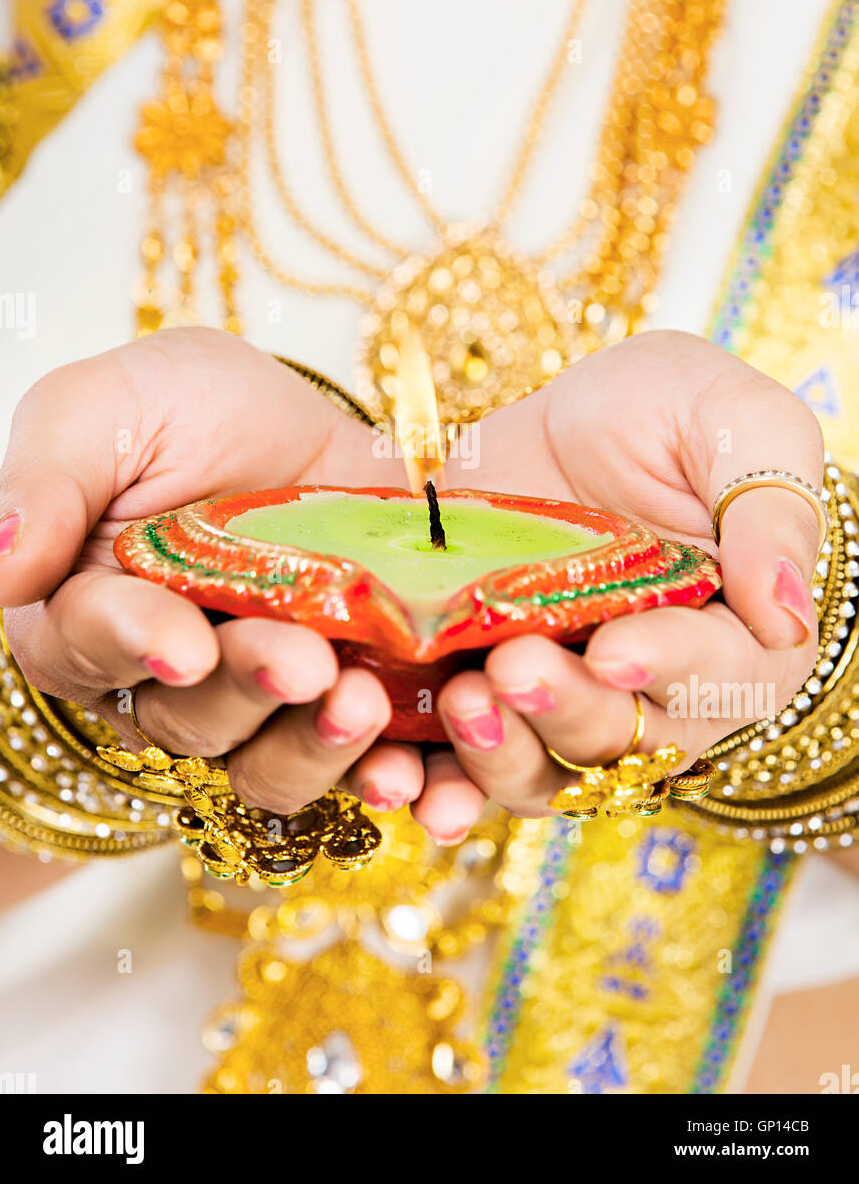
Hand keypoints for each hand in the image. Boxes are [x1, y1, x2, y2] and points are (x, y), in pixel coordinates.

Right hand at [0, 328, 430, 819]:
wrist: (312, 426)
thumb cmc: (191, 411)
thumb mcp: (110, 405)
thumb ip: (49, 477)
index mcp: (88, 607)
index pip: (87, 644)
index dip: (134, 646)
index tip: (182, 644)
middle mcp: (166, 678)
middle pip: (189, 719)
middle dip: (247, 692)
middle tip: (305, 662)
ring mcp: (258, 704)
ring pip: (267, 765)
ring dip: (314, 746)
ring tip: (365, 701)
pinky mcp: (340, 709)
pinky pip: (357, 772)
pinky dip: (386, 776)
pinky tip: (414, 769)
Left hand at [401, 331, 822, 838]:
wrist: (554, 420)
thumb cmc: (665, 411)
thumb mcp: (731, 420)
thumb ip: (769, 504)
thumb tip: (788, 611)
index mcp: (739, 633)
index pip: (722, 673)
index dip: (671, 667)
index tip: (617, 648)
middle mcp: (660, 691)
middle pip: (627, 737)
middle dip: (570, 709)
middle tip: (511, 666)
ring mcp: (572, 702)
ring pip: (550, 772)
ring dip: (503, 754)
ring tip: (461, 700)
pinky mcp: (494, 699)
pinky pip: (470, 768)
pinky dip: (441, 783)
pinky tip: (405, 778)